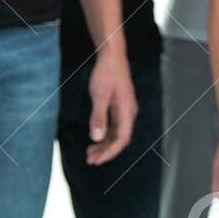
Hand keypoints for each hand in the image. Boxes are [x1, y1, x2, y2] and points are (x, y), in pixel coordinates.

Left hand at [85, 48, 136, 165]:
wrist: (112, 56)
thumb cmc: (106, 74)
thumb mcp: (99, 96)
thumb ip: (98, 117)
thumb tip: (96, 138)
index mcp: (127, 111)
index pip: (122, 139)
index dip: (110, 152)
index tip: (97, 160)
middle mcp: (129, 112)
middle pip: (120, 138)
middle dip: (106, 151)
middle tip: (90, 160)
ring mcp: (125, 109)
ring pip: (117, 133)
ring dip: (104, 144)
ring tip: (89, 152)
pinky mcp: (120, 106)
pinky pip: (114, 125)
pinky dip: (105, 134)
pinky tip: (95, 138)